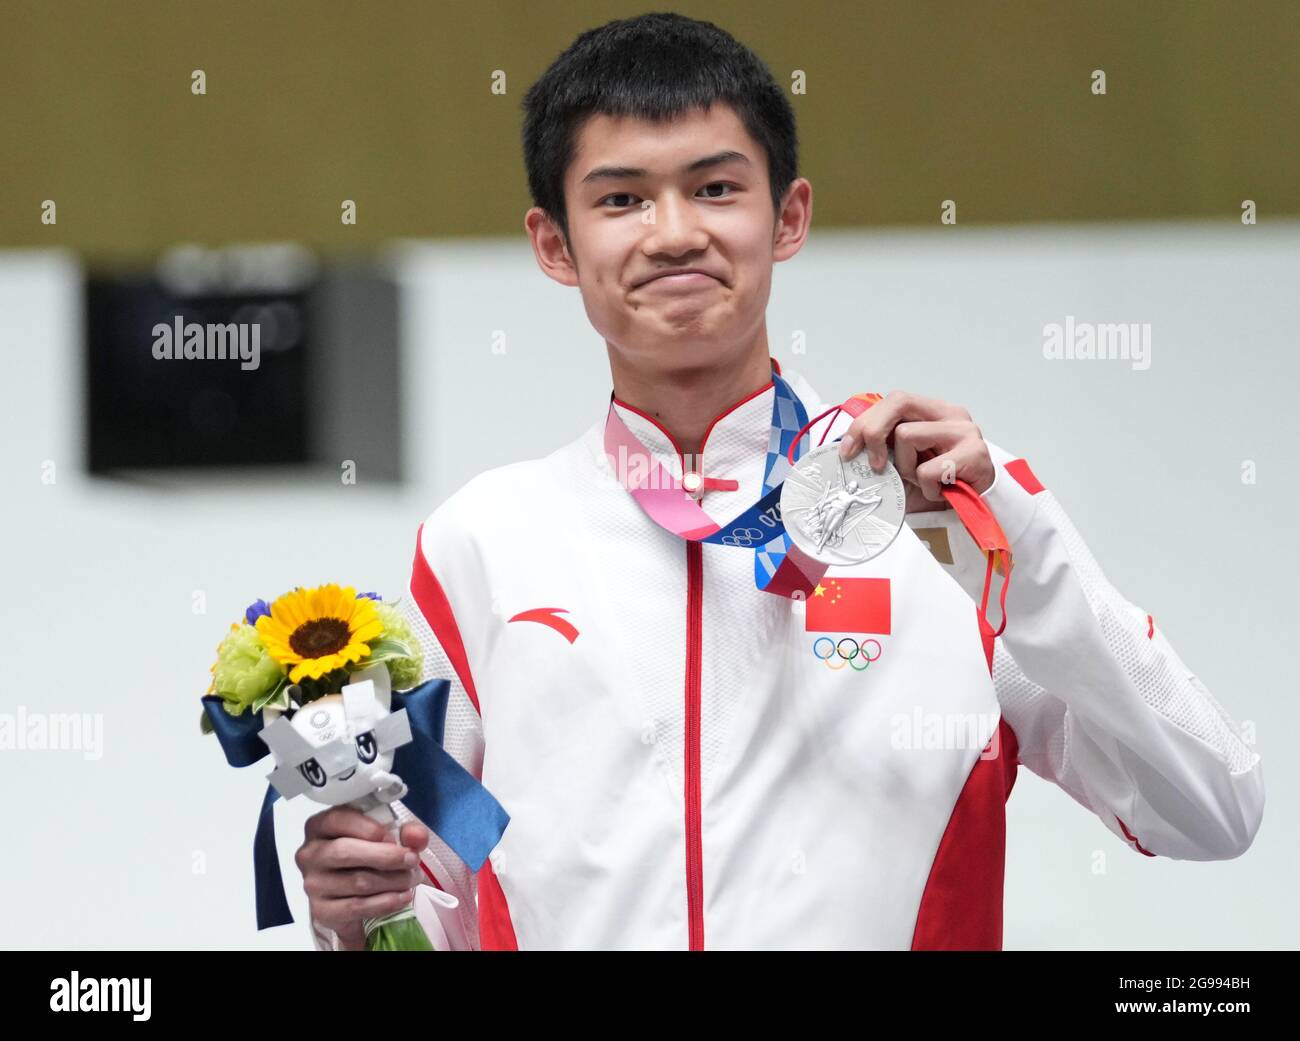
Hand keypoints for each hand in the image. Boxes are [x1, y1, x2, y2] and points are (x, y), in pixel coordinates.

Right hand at [296, 806, 430, 950]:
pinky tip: (403, 897)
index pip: (338, 819)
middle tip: (412, 860)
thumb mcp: (387, 836)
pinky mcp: (322, 911)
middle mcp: (310, 854)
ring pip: (357, 881)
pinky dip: (386, 902)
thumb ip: (406, 831)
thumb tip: (417, 836)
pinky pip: (357, 907)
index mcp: (319, 826)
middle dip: (387, 856)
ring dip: (393, 880)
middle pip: (346, 852)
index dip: (369, 828)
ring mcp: (313, 884)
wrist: (356, 895)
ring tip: (413, 878)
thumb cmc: (367, 855)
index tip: (393, 837)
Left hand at [837, 390, 993, 513]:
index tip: (848, 450)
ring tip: (923, 481)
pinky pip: (928, 469)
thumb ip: (885, 447)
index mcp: (932, 411)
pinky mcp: (974, 453)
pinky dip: (926, 488)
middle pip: (899, 401)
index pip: (893, 400)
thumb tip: (848, 448)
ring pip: (907, 436)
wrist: (975, 509)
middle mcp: (950, 414)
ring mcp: (964, 431)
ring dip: (907, 468)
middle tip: (874, 464)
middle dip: (874, 432)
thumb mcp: (904, 462)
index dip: (864, 423)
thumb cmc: (938, 484)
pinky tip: (939, 491)